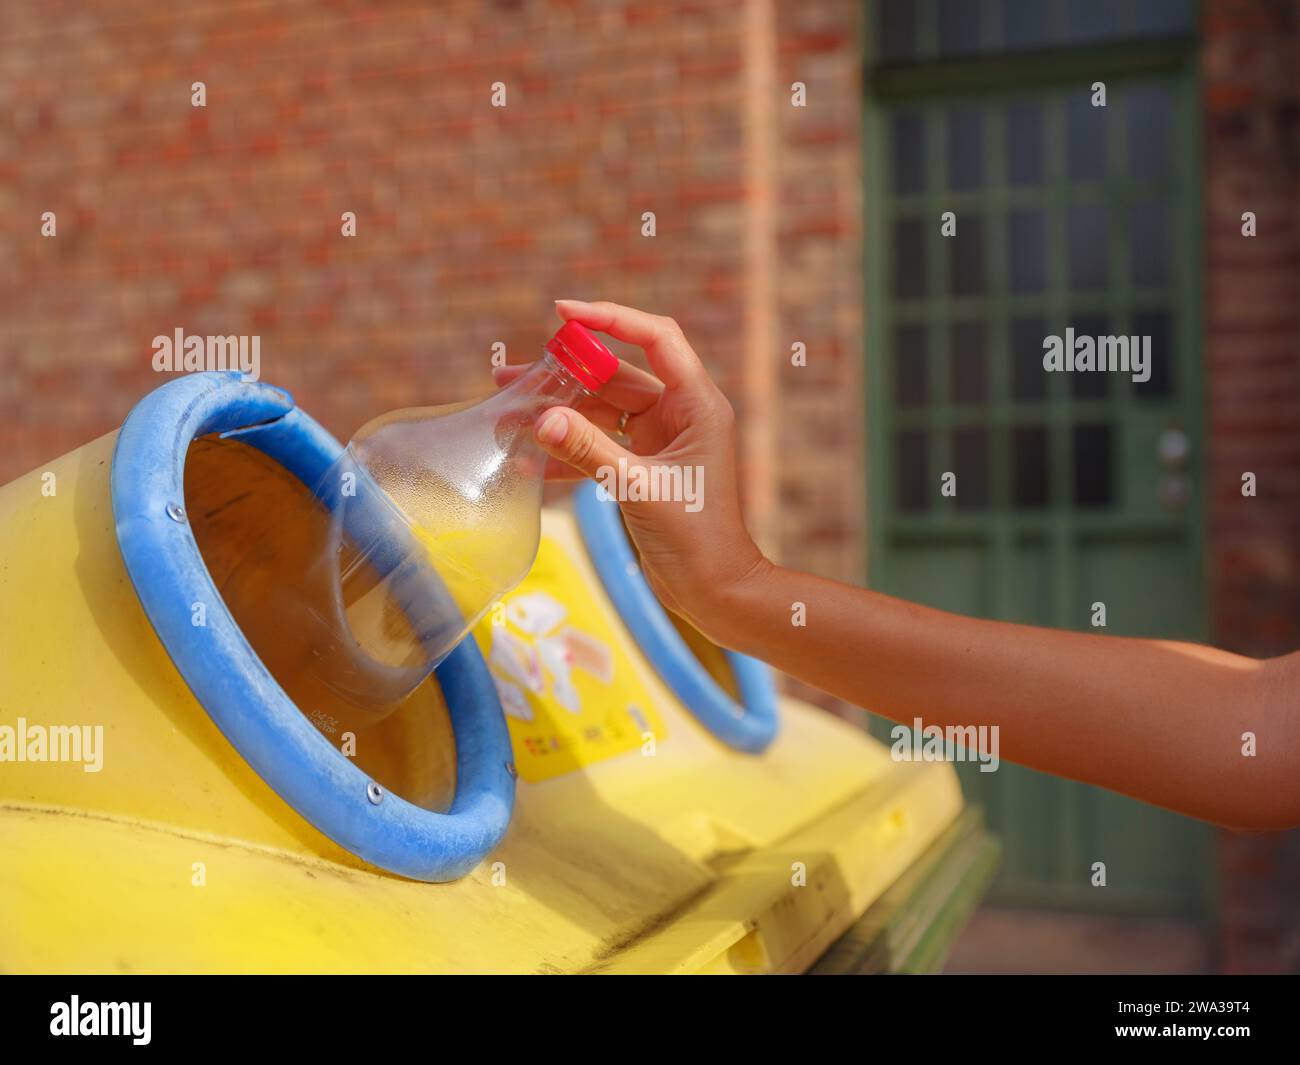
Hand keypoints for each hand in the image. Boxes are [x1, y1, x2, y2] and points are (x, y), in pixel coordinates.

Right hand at [492, 299, 769, 636]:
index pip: (655, 337)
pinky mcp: (646, 467)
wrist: (716, 590)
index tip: (562, 312)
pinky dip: (570, 449)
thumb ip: (590, 451)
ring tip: (507, 416)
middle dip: (564, 376)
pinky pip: (602, 445)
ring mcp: (663, 440)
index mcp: (696, 403)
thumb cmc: (695, 539)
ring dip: (559, 415)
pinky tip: (530, 458)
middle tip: (510, 377)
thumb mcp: (638, 489)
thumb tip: (542, 419)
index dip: (609, 318)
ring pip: (602, 412)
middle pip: (616, 375)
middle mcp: (681, 413)